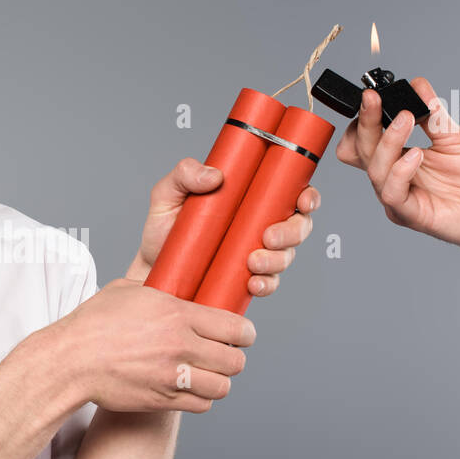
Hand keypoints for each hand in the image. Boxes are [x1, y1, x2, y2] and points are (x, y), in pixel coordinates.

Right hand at [57, 277, 255, 413]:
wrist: (70, 361)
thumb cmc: (92, 324)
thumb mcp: (126, 291)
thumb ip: (158, 290)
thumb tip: (173, 284)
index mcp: (177, 315)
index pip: (236, 327)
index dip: (245, 333)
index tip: (241, 334)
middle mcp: (181, 346)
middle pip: (235, 360)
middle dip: (233, 358)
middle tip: (223, 356)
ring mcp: (173, 376)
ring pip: (223, 387)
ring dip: (218, 381)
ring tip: (208, 376)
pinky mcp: (163, 400)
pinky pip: (202, 405)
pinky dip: (201, 400)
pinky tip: (190, 390)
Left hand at [126, 156, 320, 298]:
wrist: (151, 269)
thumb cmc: (164, 230)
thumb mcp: (167, 194)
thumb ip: (184, 174)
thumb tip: (215, 174)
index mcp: (251, 199)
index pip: (291, 192)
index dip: (307, 196)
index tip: (303, 200)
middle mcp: (260, 226)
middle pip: (299, 225)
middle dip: (293, 232)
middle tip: (268, 237)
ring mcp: (257, 254)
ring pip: (286, 256)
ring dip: (277, 259)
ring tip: (252, 262)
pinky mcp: (248, 281)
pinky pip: (269, 284)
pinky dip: (266, 284)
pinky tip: (252, 283)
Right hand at [335, 78, 459, 259]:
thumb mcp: (455, 137)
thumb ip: (433, 114)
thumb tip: (418, 86)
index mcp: (397, 159)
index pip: (365, 138)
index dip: (364, 118)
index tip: (373, 94)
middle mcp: (392, 177)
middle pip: (360, 150)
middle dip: (367, 121)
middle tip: (374, 99)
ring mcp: (397, 197)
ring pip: (374, 168)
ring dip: (387, 140)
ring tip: (406, 119)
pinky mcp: (409, 214)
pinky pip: (392, 192)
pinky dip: (400, 170)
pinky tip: (416, 154)